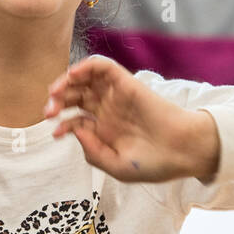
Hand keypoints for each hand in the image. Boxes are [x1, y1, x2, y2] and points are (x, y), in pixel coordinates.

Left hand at [45, 55, 219, 182]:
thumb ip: (92, 152)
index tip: (56, 133)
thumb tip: (75, 128)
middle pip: (75, 97)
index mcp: (105, 131)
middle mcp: (108, 111)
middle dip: (58, 101)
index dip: (62, 124)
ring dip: (66, 82)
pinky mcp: (127, 84)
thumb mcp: (117, 167)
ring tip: (56, 92)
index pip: (75, 119)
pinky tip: (74, 75)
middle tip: (49, 111)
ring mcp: (116, 96)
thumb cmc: (155, 163)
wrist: (184, 152)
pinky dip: (86, 66)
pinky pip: (103, 67)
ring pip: (85, 80)